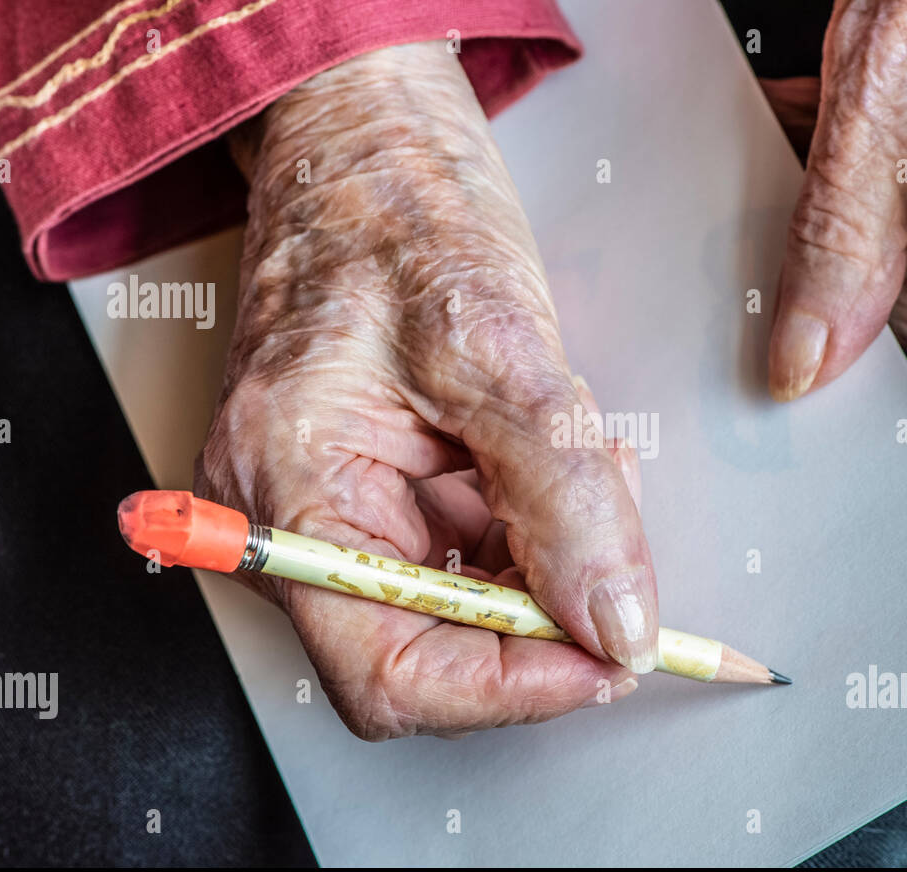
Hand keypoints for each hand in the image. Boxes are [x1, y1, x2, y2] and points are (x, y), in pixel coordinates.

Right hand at [197, 42, 656, 739]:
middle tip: (620, 565)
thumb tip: (616, 622)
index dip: (513, 689)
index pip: (390, 671)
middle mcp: (292, 521)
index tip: (614, 661)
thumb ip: (562, 498)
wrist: (365, 148)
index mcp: (285, 487)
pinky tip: (563, 474)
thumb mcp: (496, 347)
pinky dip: (531, 537)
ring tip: (596, 480)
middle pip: (427, 653)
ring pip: (458, 611)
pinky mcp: (374, 495)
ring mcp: (332, 511)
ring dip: (547, 572)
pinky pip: (462, 558)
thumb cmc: (395, 210)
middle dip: (540, 620)